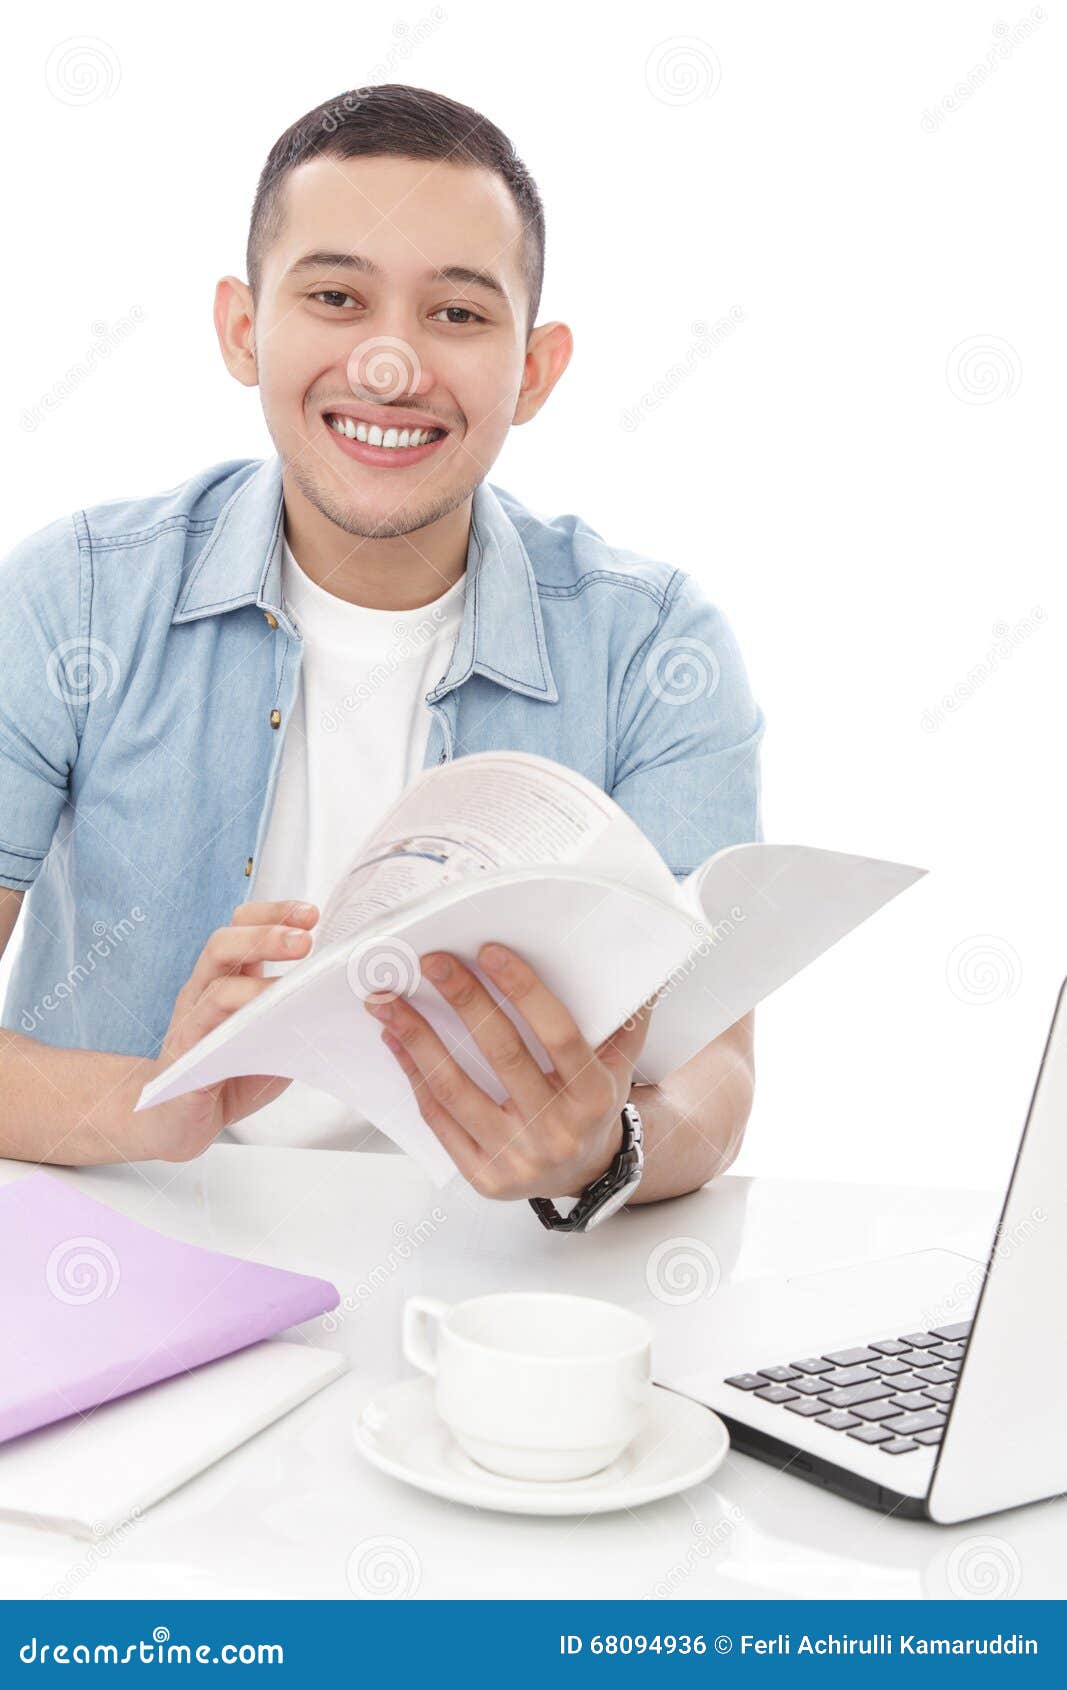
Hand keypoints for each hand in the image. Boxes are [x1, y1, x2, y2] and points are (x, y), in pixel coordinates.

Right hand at [133, 898, 318, 1160]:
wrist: (176, 1124)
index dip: (274, 914)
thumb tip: (350, 1000)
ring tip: (299, 953)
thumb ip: (300, 1017)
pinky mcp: (185, 1047)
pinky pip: (209, 1014)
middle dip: (268, 927)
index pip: (242, 928)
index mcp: (226, 980)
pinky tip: (270, 1007)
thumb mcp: (275, 1041)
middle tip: (307, 934)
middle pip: (226, 938)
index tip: (312, 915)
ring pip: (216, 967)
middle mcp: (204, 989)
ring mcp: (191, 1015)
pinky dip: (242, 1003)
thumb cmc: (229, 1077)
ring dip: (258, 953)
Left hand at [364, 944, 651, 1200]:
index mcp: (595, 1098)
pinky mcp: (483, 1177)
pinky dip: (414, 1075)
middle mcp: (557, 1132)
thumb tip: (633, 965)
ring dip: (418, 1038)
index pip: (560, 1036)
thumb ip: (624, 1018)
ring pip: (457, 1090)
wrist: (584, 1173)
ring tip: (389, 1000)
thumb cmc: (594, 1104)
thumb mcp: (620, 1064)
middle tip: (433, 962)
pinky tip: (396, 1041)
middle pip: (503, 1056)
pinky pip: (440, 1119)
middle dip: (464, 1001)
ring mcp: (517, 1158)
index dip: (525, 991)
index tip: (489, 951)